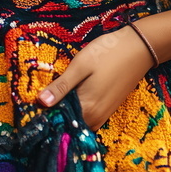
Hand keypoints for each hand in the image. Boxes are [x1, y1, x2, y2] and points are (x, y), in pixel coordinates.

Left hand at [36, 26, 155, 130]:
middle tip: (37, 102)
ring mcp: (104, 115)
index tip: (30, 107)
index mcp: (87, 108)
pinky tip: (69, 97)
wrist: (140, 48)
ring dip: (64, 113)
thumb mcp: (80, 66)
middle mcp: (95, 118)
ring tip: (52, 98)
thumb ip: (61, 86)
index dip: (43, 115)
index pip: (58, 121)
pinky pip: (87, 117)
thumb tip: (40, 103)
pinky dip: (76, 111)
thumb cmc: (108, 53)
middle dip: (52, 115)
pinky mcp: (108, 109)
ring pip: (77, 121)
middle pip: (67, 124)